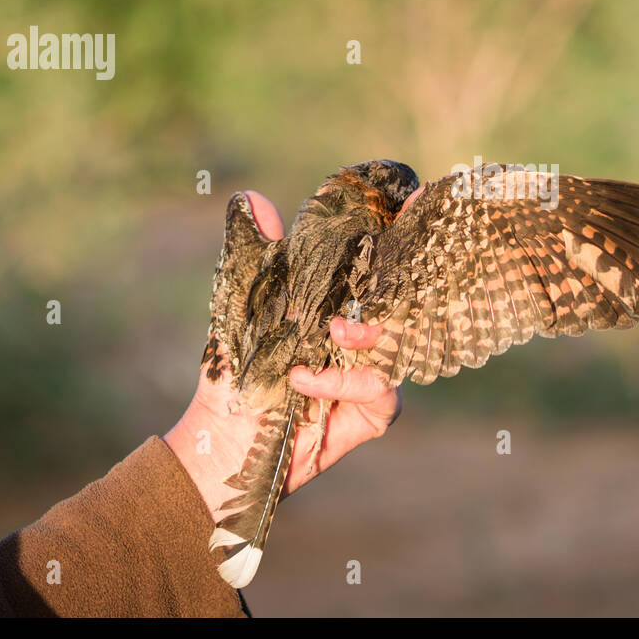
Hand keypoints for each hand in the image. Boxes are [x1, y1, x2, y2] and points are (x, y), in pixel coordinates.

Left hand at [163, 191, 402, 521]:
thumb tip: (253, 197)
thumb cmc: (230, 372)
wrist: (222, 441)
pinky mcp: (372, 413)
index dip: (400, 236)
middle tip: (374, 276)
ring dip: (364, 336)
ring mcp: (370, 373)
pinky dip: (343, 383)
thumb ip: (256, 255)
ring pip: (395, 345)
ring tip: (332, 334)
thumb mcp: (241, 306)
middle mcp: (361, 337)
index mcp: (337, 304)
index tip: (417, 200)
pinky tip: (305, 380)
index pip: (375, 267)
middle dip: (397, 284)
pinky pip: (381, 391)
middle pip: (398, 302)